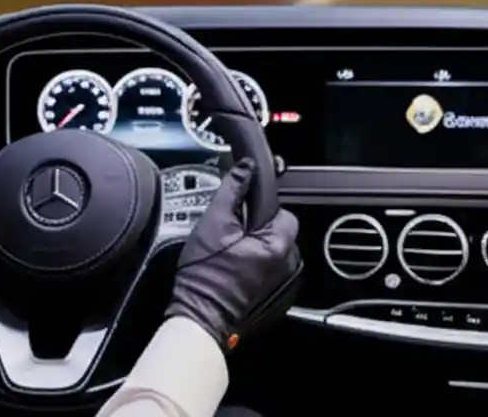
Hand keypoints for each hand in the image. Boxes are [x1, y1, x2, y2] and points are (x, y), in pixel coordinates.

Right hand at [164, 158, 301, 351]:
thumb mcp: (214, 223)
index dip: (259, 210)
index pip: (282, 211)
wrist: (199, 317)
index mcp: (278, 244)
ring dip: (259, 250)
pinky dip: (259, 270)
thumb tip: (246, 169)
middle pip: (280, 232)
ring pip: (276, 253)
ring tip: (232, 257)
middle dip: (259, 231)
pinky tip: (237, 273)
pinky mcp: (278, 300)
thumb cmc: (204, 276)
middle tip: (232, 238)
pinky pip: (273, 274)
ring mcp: (285, 286)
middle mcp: (289, 265)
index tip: (241, 218)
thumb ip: (233, 191)